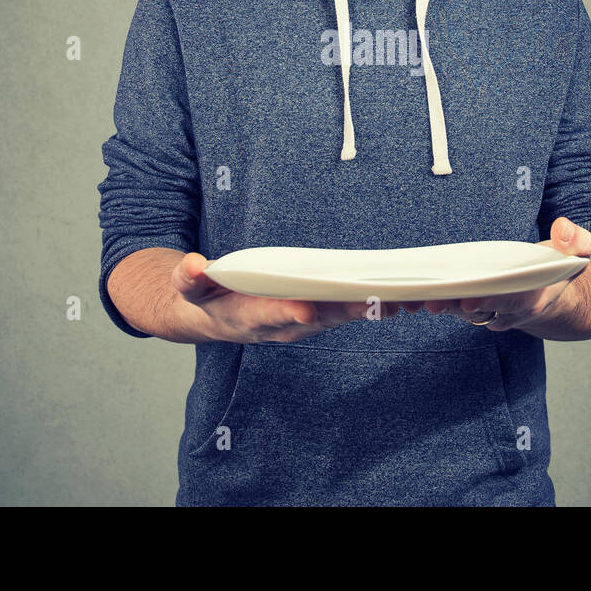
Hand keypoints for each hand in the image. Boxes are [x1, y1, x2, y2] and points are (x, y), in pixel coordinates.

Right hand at [171, 251, 400, 342]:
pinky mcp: (318, 316)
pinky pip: (347, 311)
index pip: (271, 315)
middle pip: (318, 317)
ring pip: (339, 316)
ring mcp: (302, 323)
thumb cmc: (204, 298)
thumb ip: (188, 278)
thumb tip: (190, 265)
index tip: (306, 309)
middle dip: (347, 309)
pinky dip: (372, 304)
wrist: (213, 318)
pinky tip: (401, 297)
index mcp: (249, 316)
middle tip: (378, 299)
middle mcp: (282, 325)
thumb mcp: (188, 288)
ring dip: (370, 308)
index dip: (288, 313)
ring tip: (401, 296)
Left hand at [424, 217, 590, 331]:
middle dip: (456, 305)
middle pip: (480, 309)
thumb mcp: (579, 252)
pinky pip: (449, 305)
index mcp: (534, 298)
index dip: (492, 301)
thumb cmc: (561, 268)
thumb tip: (563, 229)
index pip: (512, 302)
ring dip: (437, 304)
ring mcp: (488, 311)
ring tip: (412, 298)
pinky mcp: (471, 305)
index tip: (472, 299)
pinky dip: (429, 300)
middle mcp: (508, 311)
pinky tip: (406, 296)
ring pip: (459, 310)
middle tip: (433, 301)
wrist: (554, 298)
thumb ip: (577, 241)